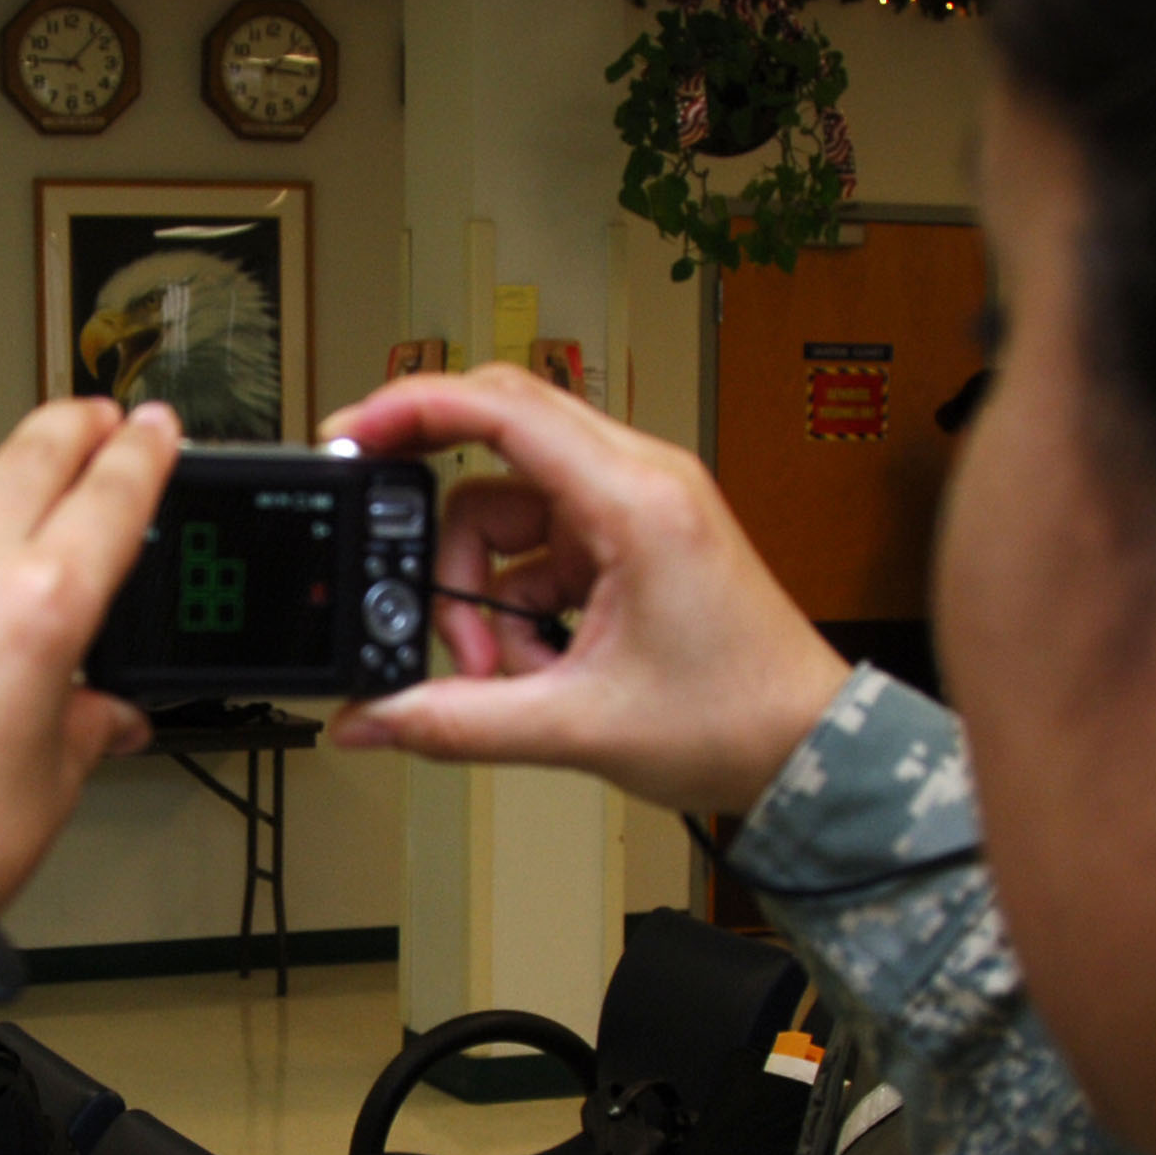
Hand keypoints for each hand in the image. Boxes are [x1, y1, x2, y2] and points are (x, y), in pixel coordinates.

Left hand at [0, 399, 173, 982]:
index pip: (111, 492)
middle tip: (99, 421)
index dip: (144, 452)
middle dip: (74, 428)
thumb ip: (90, 720)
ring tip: (26, 542)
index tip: (154, 430)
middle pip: (29, 455)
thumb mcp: (55, 776)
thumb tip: (106, 712)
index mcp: (38, 602)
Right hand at [318, 366, 856, 815]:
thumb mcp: (576, 725)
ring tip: (507, 669)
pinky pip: (532, 550)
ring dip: (483, 594)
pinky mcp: (626, 540)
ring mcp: (632, 508)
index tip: (351, 432)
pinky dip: (514, 607)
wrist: (804, 746)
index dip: (413, 409)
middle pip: (491, 455)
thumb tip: (369, 718)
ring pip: (504, 512)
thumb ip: (456, 721)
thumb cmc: (735, 717)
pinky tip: (538, 663)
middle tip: (421, 604)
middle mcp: (637, 481)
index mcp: (636, 499)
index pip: (503, 408)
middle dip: (443, 542)